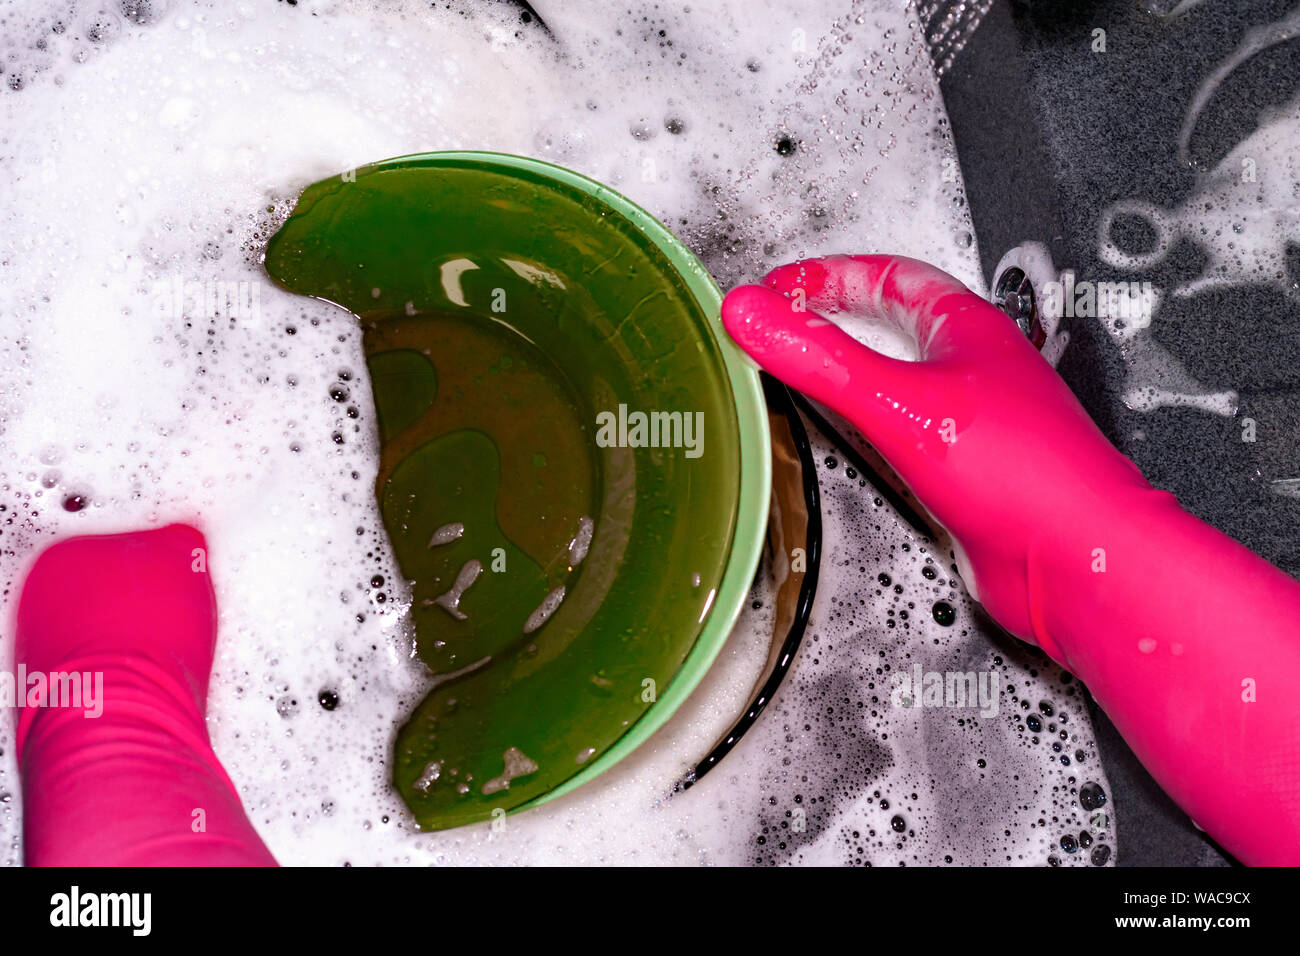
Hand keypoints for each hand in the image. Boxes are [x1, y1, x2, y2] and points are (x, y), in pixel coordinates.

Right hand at [722, 254, 1154, 646]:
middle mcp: (976, 372)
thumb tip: (753, 314)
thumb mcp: (900, 404)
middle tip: (794, 320)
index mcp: (969, 332)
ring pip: (905, 382)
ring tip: (815, 375)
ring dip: (857, 374)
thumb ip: (821, 358)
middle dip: (842, 316)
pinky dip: (871, 432)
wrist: (1081, 562)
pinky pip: (908, 437)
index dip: (829, 276)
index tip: (782, 287)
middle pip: (900, 324)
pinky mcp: (970, 477)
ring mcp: (975, 426)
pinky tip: (857, 452)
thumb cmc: (1029, 478)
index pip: (891, 277)